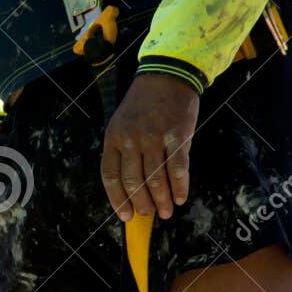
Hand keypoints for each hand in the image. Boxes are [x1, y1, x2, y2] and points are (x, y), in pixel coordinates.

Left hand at [101, 72, 199, 221]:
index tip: (126, 216)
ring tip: (167, 212)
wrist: (167, 75)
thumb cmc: (144, 104)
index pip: (111, 176)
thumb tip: (131, 189)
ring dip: (162, 200)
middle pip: (134, 181)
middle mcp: (131, 139)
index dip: (117, 200)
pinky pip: (177, 169)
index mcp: (113, 137)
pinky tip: (180, 198)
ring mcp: (154, 138)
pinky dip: (180, 187)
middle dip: (142, 203)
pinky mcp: (177, 136)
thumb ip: (123, 152)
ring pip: (156, 179)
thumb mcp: (122, 124)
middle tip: (150, 214)